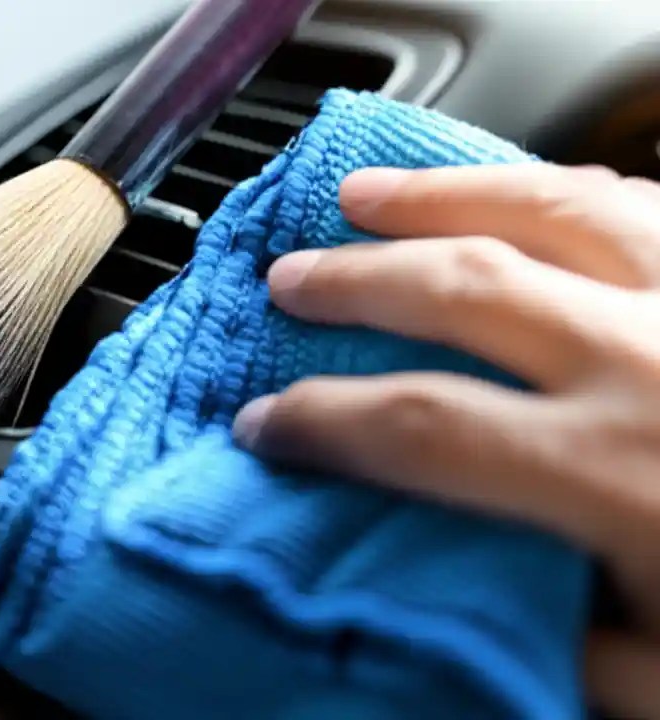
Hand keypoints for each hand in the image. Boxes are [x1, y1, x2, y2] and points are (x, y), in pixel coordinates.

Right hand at [232, 163, 659, 717]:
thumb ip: (560, 646)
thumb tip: (463, 605)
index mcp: (618, 477)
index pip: (417, 430)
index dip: (320, 421)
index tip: (263, 424)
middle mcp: (652, 366)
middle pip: (463, 289)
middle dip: (355, 282)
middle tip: (291, 280)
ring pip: (553, 208)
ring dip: (444, 197)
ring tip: (371, 194)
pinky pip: (648, 204)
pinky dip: (567, 188)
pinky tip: (526, 192)